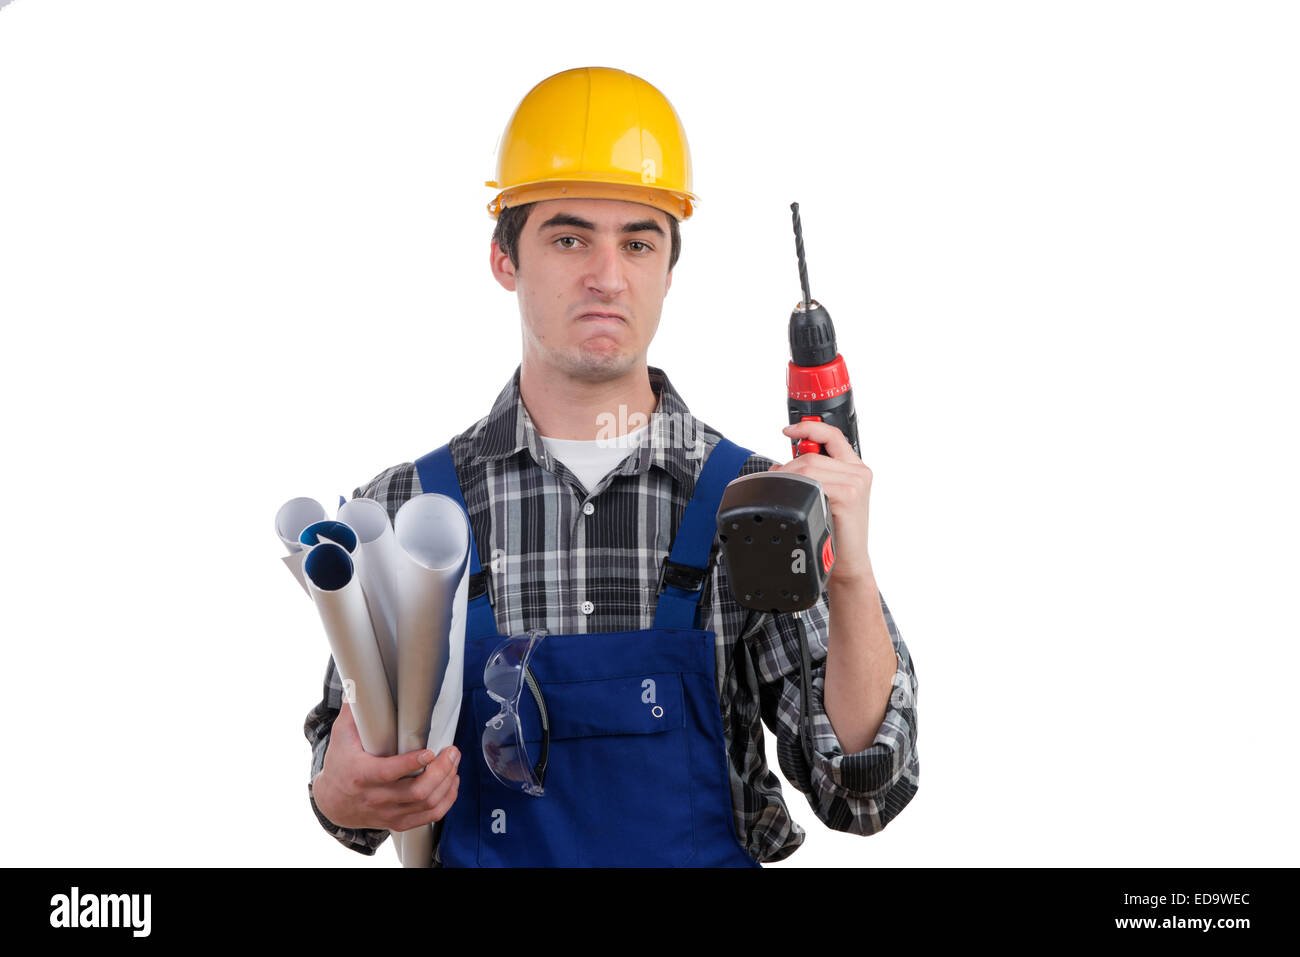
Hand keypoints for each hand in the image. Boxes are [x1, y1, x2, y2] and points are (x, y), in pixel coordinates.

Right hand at [312, 699, 460, 831]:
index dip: (411, 763)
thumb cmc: (340, 764)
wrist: (332, 803)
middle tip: (452, 752)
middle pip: (416, 792)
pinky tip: (452, 783)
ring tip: (454, 763)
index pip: (388, 773)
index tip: (429, 750)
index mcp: (360, 775)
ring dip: (447, 783)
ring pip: (426, 804)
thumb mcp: (341, 737)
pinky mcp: (398, 821)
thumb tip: (358, 683)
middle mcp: (376, 798)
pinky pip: (429, 817)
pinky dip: (446, 801)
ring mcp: (388, 812)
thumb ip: (353, 712)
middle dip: (441, 771)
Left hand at [770, 420, 873, 586]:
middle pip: (812, 455)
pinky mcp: (849, 495)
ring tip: (785, 496)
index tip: (788, 431)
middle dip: (787, 468)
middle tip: (775, 483)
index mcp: (854, 469)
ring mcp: (856, 483)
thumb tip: (780, 467)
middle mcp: (858, 472)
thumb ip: (812, 477)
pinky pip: (815, 483)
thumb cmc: (835, 533)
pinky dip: (799, 490)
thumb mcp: (825, 498)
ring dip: (789, 479)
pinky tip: (799, 503)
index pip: (832, 435)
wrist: (848, 563)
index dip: (809, 428)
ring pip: (810, 467)